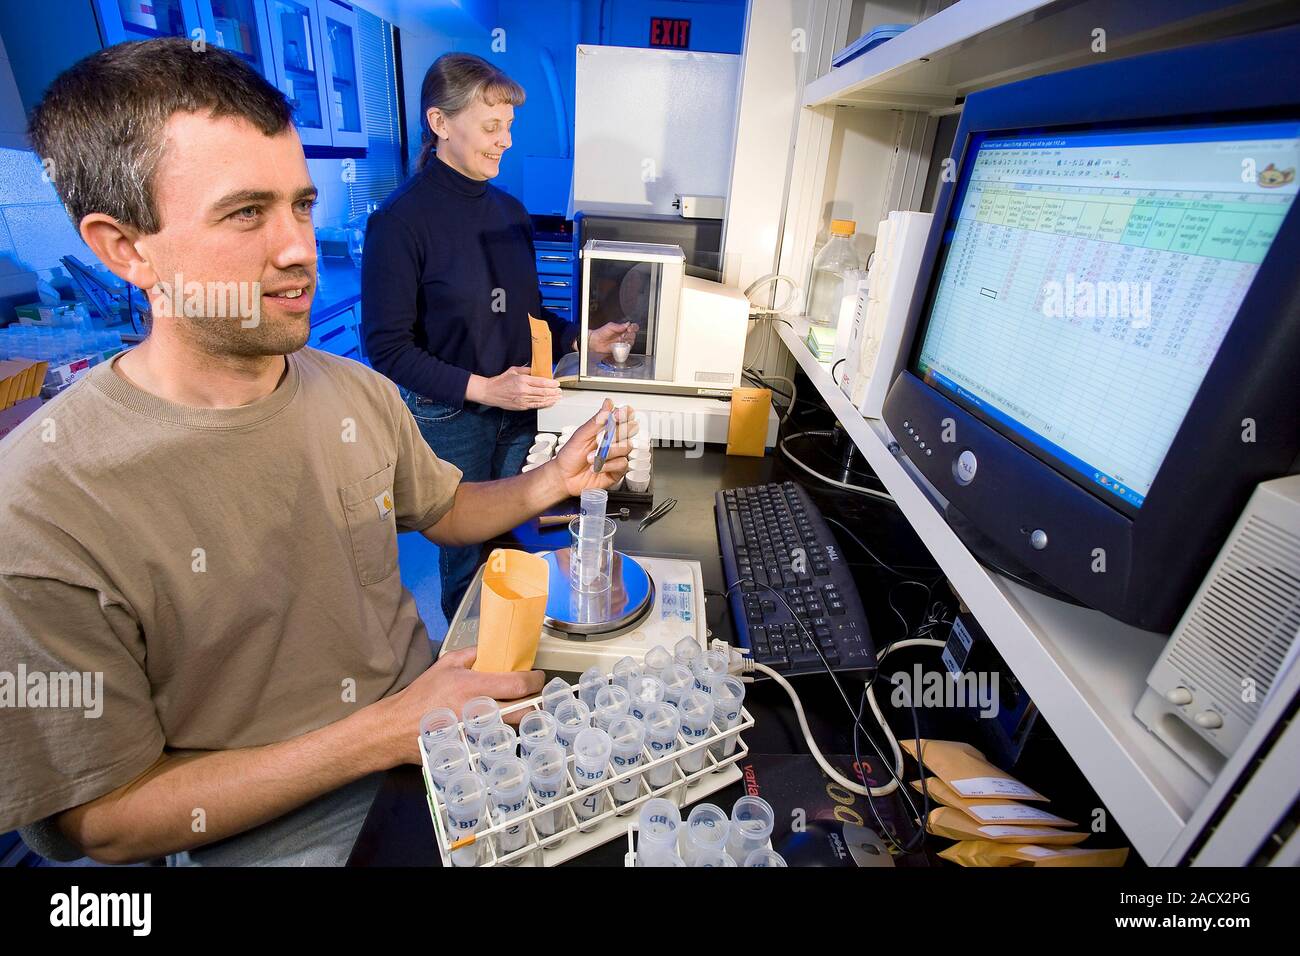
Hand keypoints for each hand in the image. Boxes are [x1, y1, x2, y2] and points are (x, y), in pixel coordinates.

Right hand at [381, 647, 544, 764]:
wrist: (399, 727)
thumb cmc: (421, 696)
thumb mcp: (445, 664)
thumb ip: (471, 654)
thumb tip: (490, 649)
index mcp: (473, 687)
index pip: (517, 685)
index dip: (535, 681)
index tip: (538, 677)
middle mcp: (478, 711)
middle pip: (523, 711)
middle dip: (536, 703)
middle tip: (536, 695)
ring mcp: (477, 733)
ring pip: (513, 727)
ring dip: (519, 718)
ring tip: (517, 709)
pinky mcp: (472, 748)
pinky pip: (496, 741)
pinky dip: (501, 733)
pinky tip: (498, 727)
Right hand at [467, 366, 560, 410]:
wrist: (490, 392)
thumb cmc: (500, 381)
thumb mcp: (513, 370)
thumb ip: (526, 370)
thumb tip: (538, 370)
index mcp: (522, 380)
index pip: (541, 382)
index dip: (551, 383)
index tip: (556, 383)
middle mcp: (523, 390)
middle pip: (543, 392)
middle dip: (553, 392)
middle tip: (559, 391)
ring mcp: (522, 400)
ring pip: (541, 400)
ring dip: (551, 399)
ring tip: (557, 397)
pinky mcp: (521, 406)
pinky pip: (535, 406)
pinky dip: (544, 404)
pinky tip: (549, 402)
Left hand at [548, 398, 637, 498]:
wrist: (564, 477)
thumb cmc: (570, 456)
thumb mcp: (581, 435)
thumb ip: (597, 420)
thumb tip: (608, 403)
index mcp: (606, 429)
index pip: (624, 416)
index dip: (625, 414)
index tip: (617, 416)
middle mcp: (614, 441)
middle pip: (630, 430)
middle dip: (616, 433)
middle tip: (599, 440)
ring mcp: (616, 455)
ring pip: (626, 446)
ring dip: (607, 451)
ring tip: (591, 457)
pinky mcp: (617, 470)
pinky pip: (622, 463)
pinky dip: (608, 465)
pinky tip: (597, 466)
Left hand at [587, 322, 637, 354]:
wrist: (595, 342)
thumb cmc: (601, 333)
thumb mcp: (610, 326)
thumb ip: (618, 326)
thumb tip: (627, 324)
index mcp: (623, 328)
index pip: (633, 327)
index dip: (633, 328)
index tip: (629, 329)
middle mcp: (624, 335)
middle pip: (633, 335)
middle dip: (630, 335)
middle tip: (624, 336)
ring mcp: (622, 343)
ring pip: (631, 342)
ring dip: (628, 342)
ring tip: (621, 341)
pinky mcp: (620, 349)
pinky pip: (626, 349)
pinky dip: (625, 348)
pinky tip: (620, 346)